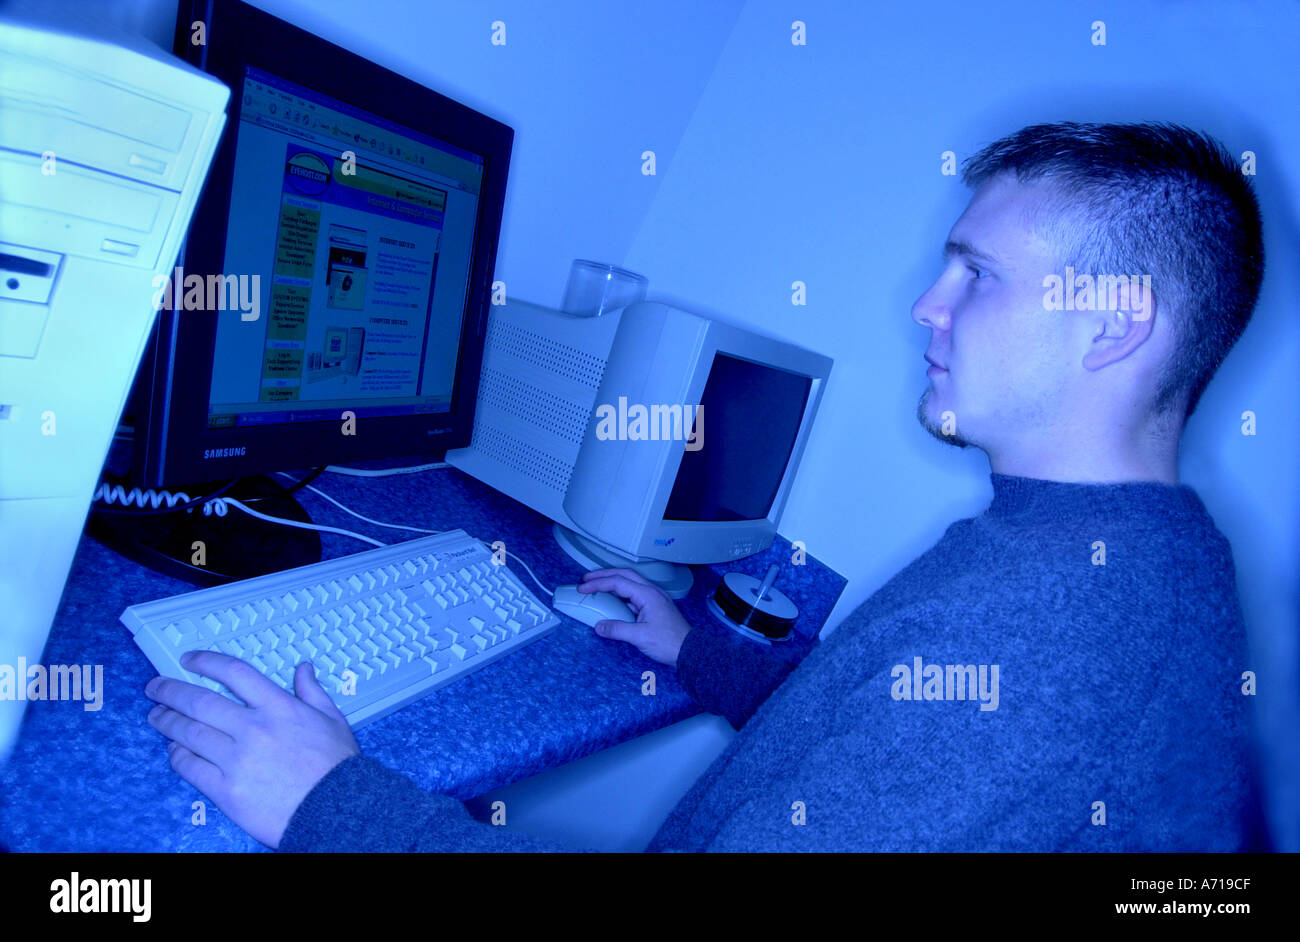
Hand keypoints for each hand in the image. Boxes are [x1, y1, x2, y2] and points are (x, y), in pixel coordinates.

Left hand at [145, 651, 359, 848]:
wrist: (336, 810)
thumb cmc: (336, 765)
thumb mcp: (332, 719)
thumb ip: (312, 691)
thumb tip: (303, 668)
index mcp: (279, 707)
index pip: (234, 673)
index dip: (206, 662)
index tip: (189, 659)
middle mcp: (253, 729)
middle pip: (199, 702)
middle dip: (170, 691)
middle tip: (155, 687)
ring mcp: (236, 760)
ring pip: (188, 733)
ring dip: (166, 722)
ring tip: (156, 716)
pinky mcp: (226, 790)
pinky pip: (190, 768)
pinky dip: (177, 756)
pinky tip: (173, 749)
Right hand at [579, 568, 692, 667]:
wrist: (689, 651)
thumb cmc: (669, 642)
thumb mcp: (640, 637)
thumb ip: (617, 629)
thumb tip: (599, 626)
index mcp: (647, 595)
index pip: (618, 582)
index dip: (598, 584)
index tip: (583, 588)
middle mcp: (651, 592)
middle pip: (624, 575)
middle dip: (603, 575)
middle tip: (586, 580)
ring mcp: (653, 598)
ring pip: (629, 582)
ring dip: (612, 582)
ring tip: (596, 586)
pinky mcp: (653, 606)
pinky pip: (633, 594)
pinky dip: (619, 593)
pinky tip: (612, 600)